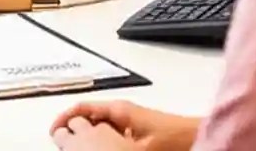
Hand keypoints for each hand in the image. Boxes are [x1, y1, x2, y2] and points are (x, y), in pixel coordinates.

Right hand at [50, 101, 199, 150]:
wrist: (202, 139)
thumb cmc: (177, 138)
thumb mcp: (137, 147)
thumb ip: (109, 144)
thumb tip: (86, 142)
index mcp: (119, 110)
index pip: (81, 107)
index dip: (64, 119)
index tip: (53, 131)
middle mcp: (123, 114)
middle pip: (88, 118)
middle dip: (73, 131)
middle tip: (63, 144)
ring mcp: (132, 125)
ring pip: (100, 130)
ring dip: (88, 139)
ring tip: (79, 149)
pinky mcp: (140, 136)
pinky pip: (112, 138)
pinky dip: (103, 145)